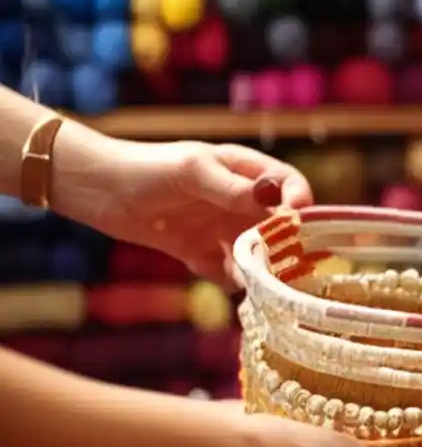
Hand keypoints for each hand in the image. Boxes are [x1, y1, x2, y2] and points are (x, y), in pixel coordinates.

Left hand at [56, 137, 312, 286]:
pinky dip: (230, 279)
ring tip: (248, 275)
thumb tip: (275, 203)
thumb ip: (232, 189)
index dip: (299, 203)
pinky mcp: (201, 252)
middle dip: (284, 245)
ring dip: (258, 268)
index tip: (295, 221)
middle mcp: (240, 202)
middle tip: (280, 262)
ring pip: (258, 254)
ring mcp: (222, 229)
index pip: (289, 186)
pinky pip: (229, 272)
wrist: (97, 190)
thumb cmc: (145, 167)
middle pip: (280, 226)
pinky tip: (217, 274)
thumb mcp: (192, 171)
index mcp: (244, 171)